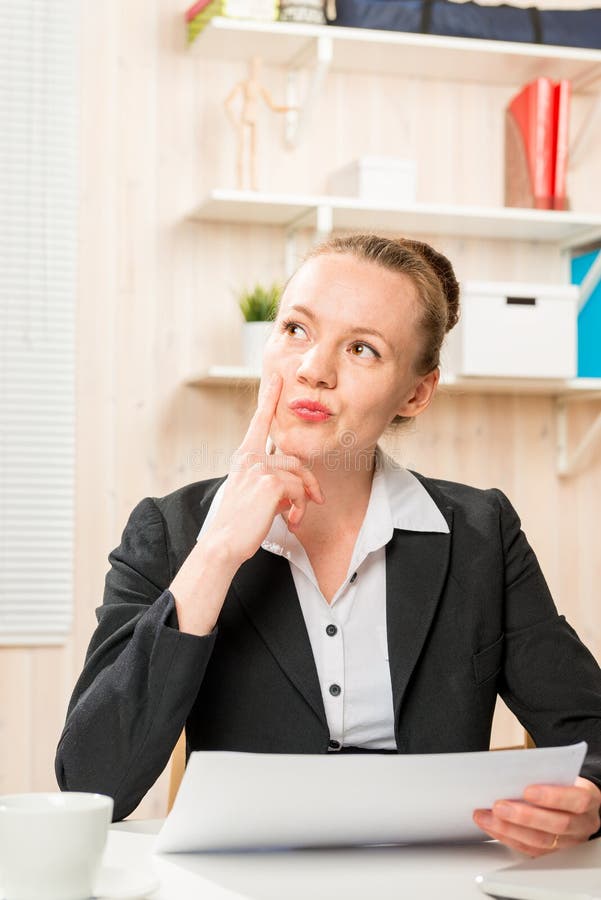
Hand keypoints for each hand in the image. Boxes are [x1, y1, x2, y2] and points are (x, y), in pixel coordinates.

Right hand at [204, 372, 323, 564]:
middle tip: (317, 500)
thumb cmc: (238, 523)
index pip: (259, 421)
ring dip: (303, 501)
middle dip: (309, 482)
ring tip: (293, 518)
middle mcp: (250, 457)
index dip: (270, 398)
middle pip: (295, 459)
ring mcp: (259, 468)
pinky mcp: (269, 482)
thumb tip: (295, 488)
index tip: (277, 377)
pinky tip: (289, 520)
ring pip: (299, 478)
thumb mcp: (253, 494)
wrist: (224, 542)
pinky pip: (299, 491)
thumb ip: (270, 481)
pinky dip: (299, 509)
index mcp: (243, 456)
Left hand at [473, 776, 600, 855]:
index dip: (552, 797)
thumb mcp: (560, 772)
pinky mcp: (553, 852)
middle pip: (556, 824)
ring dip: (509, 829)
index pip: (576, 800)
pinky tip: (492, 826)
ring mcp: (569, 841)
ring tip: (486, 817)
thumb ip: (542, 774)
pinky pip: (530, 850)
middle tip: (498, 806)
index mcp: (588, 798)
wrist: (575, 800)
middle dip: (524, 816)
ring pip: (541, 842)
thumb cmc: (563, 782)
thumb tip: (510, 773)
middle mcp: (583, 824)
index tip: (527, 790)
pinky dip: (508, 838)